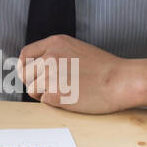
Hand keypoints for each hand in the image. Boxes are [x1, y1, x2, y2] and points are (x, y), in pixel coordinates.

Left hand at [18, 35, 146, 112]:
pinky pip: (44, 101)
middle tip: (50, 88)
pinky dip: (54, 103)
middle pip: (26, 74)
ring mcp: (51, 75)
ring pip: (33, 90)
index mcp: (55, 42)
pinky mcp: (55, 93)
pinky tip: (71, 98)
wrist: (120, 81)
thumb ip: (55, 54)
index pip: (25, 54)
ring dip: (45, 94)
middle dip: (34, 83)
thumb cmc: (104, 68)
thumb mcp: (76, 49)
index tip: (28, 75)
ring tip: (65, 92)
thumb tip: (38, 67)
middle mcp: (50, 56)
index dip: (25, 67)